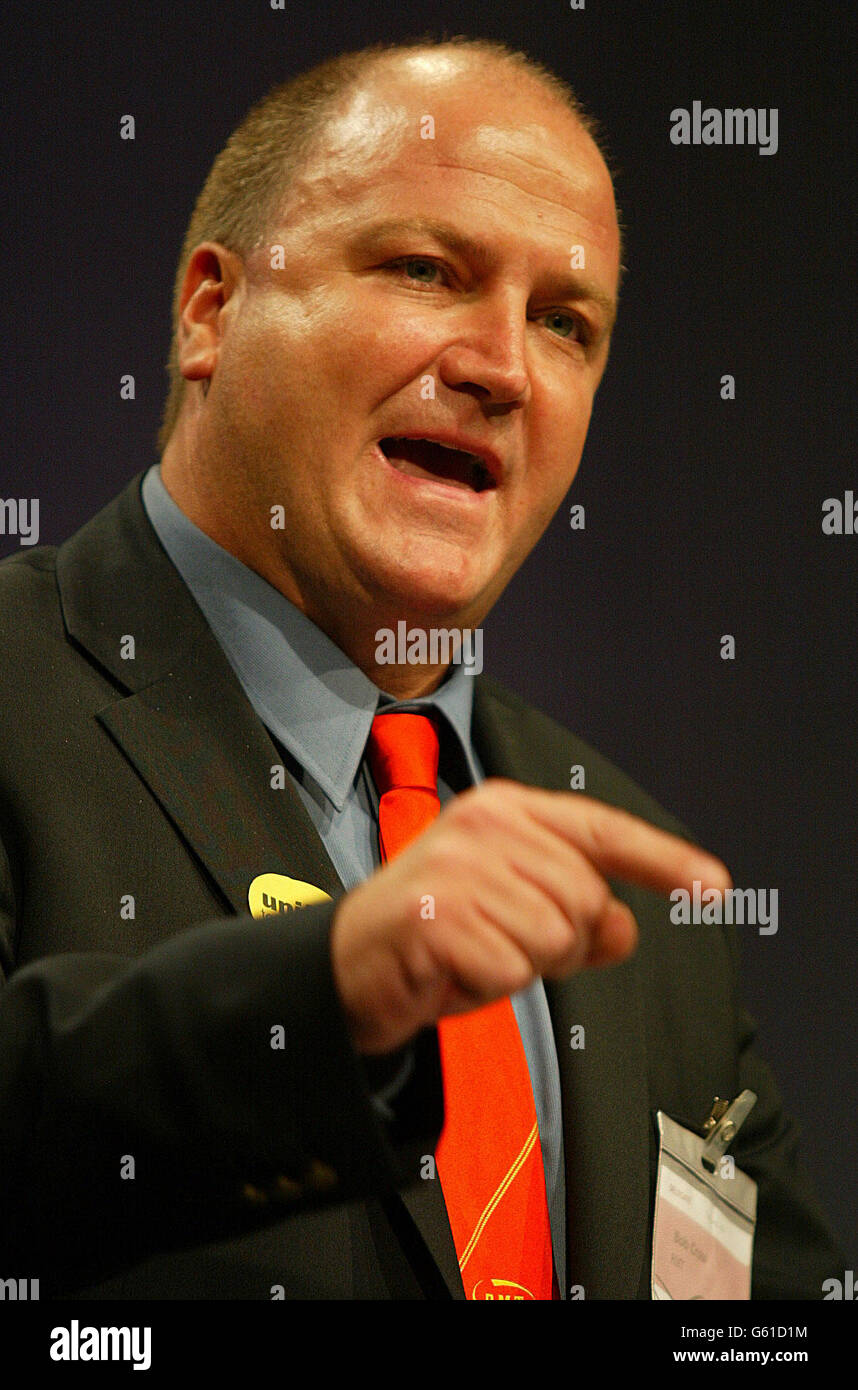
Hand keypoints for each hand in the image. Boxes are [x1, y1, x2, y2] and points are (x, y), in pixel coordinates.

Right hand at [330, 778, 730, 1053]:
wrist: (345, 966)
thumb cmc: (433, 934)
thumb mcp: (514, 917)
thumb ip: (576, 914)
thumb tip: (625, 924)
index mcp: (505, 810)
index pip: (600, 830)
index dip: (663, 860)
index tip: (714, 887)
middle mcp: (483, 826)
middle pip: (585, 899)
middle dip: (558, 941)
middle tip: (499, 944)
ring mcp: (457, 867)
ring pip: (554, 938)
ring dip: (519, 966)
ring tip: (471, 954)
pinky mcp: (436, 915)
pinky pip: (512, 971)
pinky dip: (485, 986)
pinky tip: (449, 970)